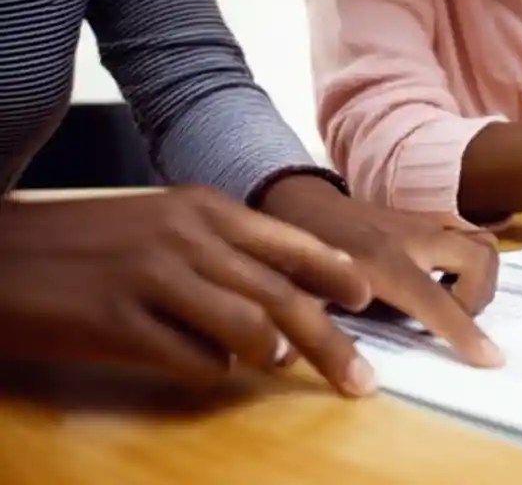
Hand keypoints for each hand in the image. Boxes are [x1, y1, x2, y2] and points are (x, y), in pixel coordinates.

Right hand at [0, 188, 375, 395]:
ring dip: (270, 357)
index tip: (368, 300)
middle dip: (333, 344)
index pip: (292, 244)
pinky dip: (209, 371)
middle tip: (362, 381)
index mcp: (202, 208)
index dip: (336, 276)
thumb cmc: (84, 243)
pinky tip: (200, 367)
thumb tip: (287, 300)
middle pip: (285, 297)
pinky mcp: (115, 322)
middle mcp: (185, 236)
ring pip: (250, 329)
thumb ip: (222, 251)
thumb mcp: (160, 223)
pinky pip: (191, 360)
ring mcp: (150, 276)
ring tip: (269, 365)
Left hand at [258, 176, 502, 367]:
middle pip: (480, 258)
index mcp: (382, 260)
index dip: (465, 332)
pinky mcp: (423, 219)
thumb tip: (363, 382)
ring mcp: (423, 223)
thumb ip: (331, 339)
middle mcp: (414, 236)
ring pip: (479, 243)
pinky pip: (464, 238)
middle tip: (452, 321)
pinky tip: (436, 283)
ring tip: (450, 304)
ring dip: (477, 278)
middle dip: (479, 297)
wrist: (295, 200)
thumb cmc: (296, 254)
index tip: (492, 360)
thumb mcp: (302, 300)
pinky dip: (465, 264)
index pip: (437, 300)